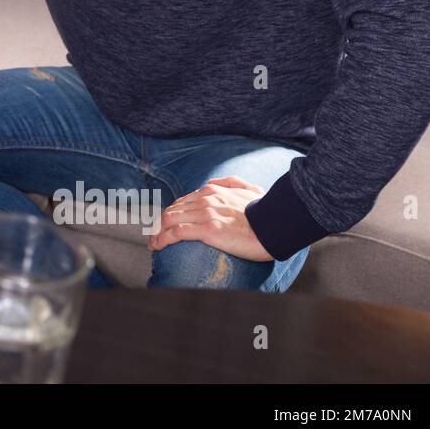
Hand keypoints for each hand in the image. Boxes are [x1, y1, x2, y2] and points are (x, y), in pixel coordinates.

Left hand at [147, 177, 273, 260]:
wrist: (276, 225)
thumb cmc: (265, 212)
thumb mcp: (250, 189)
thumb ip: (231, 182)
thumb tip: (212, 181)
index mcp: (212, 190)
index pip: (181, 202)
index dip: (170, 214)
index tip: (164, 225)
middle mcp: (205, 199)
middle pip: (171, 210)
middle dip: (158, 224)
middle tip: (153, 237)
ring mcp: (206, 214)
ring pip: (169, 220)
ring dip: (156, 233)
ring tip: (153, 244)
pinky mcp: (208, 230)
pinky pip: (176, 233)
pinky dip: (163, 239)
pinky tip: (158, 247)